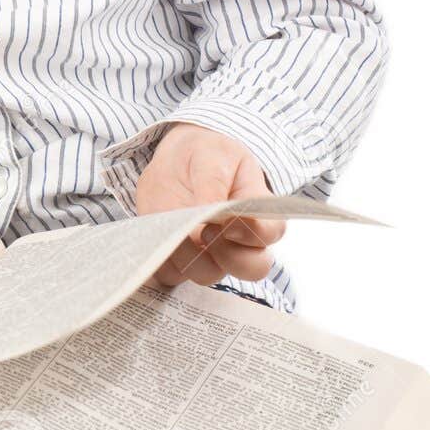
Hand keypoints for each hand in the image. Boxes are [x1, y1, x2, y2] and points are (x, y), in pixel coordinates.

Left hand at [137, 122, 286, 287]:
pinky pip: (173, 275)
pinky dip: (163, 262)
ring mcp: (209, 252)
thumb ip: (213, 182)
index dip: (252, 233)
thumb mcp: (213, 155)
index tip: (226, 221)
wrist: (176, 158)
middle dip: (229, 257)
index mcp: (257, 211)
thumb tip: (209, 210)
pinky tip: (159, 238)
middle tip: (206, 232)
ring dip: (191, 259)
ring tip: (176, 230)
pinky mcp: (178, 258)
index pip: (270, 233)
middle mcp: (239, 240)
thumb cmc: (205, 154)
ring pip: (210, 275)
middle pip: (252, 268)